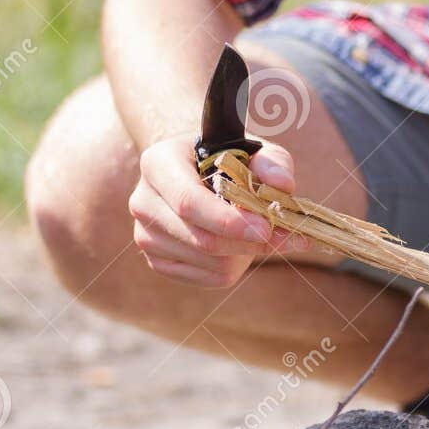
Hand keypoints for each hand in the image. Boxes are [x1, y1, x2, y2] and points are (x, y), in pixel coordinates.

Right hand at [128, 134, 309, 287]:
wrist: (197, 175)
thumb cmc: (226, 160)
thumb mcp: (253, 151)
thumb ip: (272, 163)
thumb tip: (282, 184)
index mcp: (158, 163)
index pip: (188, 202)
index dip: (229, 221)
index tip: (266, 228)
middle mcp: (143, 201)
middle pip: (200, 238)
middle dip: (247, 242)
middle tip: (285, 237)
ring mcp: (146, 235)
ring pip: (208, 261)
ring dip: (244, 253)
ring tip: (258, 233)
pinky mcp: (157, 261)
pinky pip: (207, 277)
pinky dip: (233, 265)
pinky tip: (239, 245)